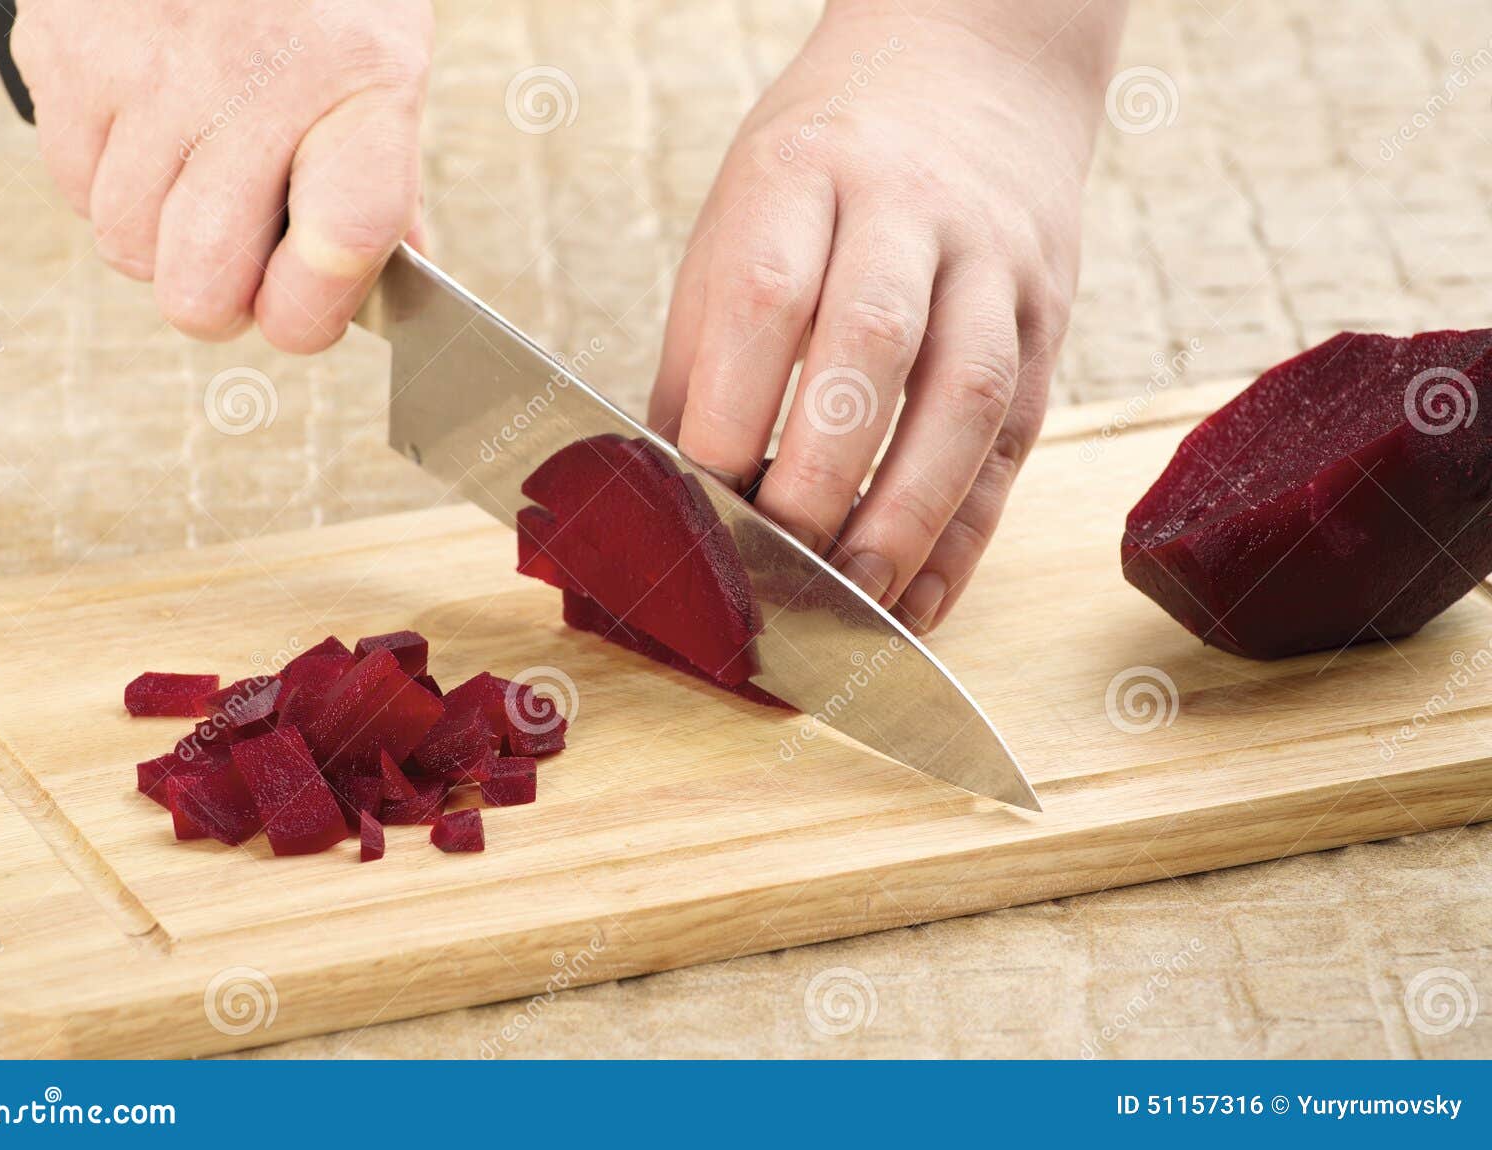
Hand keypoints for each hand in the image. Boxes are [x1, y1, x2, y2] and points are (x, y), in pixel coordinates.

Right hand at [12, 0, 432, 351]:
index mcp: (359, 86)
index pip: (339, 246)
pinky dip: (108, 186)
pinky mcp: (66, 53)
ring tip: (196, 178)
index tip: (302, 313)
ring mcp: (148, 69)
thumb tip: (389, 295)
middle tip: (237, 265)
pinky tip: (149, 135)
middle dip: (220, 301)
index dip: (310, 314)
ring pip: (129, 249)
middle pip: (203, 287)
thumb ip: (385, 191)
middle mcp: (253, 78)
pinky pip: (74, 190)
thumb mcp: (382, 70)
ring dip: (160, 242)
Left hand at [648, 0, 1124, 630]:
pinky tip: (925, 598)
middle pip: (873, 346)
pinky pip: (1015, 436)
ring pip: (967, 395)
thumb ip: (705, 353)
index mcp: (804, 171)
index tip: (701, 499)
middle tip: (780, 567)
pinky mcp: (1045, 315)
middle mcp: (910, 207)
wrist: (971, 71)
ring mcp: (993, 260)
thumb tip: (669, 498)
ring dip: (910, 516)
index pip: (768, 295)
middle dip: (824, 476)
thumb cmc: (824, 171)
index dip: (734, 411)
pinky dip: (970, 531)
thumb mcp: (738, 218)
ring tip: (857, 602)